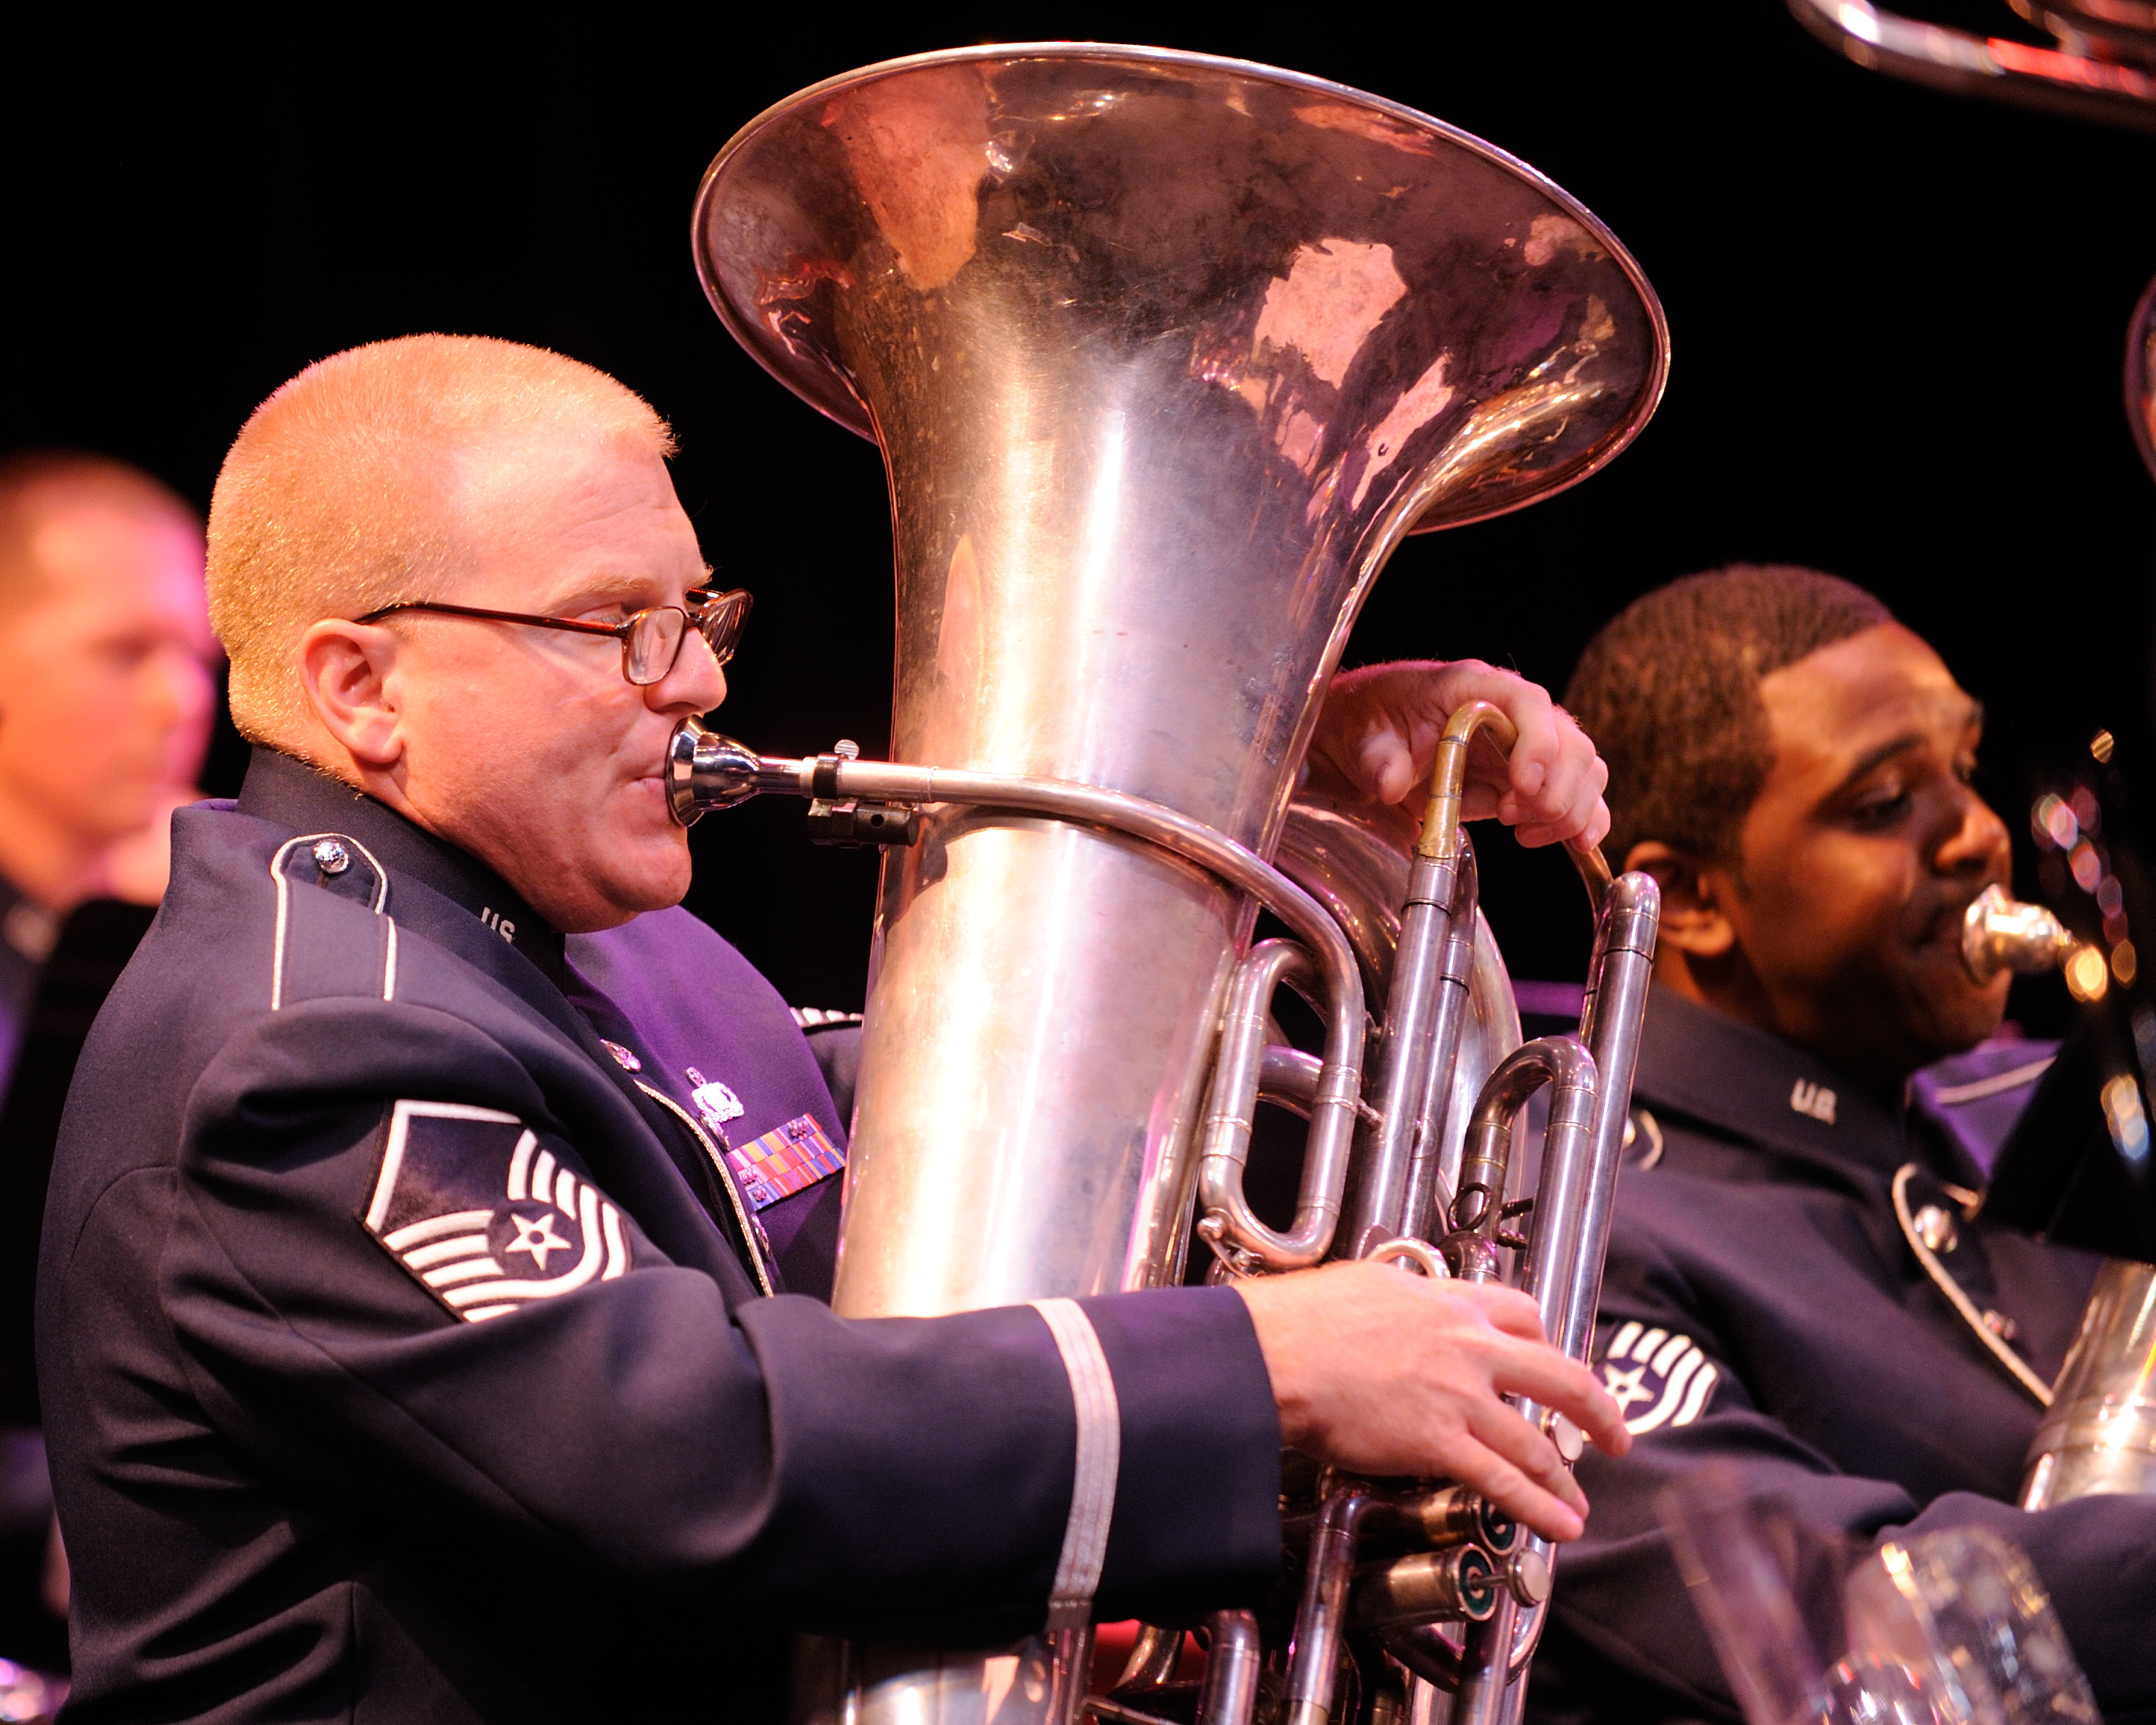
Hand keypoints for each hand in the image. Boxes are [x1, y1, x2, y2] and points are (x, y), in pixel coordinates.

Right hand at [1234, 1260, 1628, 1541]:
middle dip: (1596, 1410)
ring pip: (1535, 1440)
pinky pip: (1505, 1481)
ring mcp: (1459, 1395)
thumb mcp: (1367, 1284)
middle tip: (1611, 1434)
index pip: (1521, 1313)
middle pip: (1558, 1376)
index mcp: (1447, 1302)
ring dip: (1565, 1477)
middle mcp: (1467, 1345)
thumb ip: (1403, 1298)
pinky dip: (1540, 1508)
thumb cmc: (1299, 1320)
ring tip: (1579, 1501)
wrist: (1272, 1354)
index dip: (1545, 1341)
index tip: (1551, 1360)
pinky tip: (1560, 1525)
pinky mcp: (1440, 1441)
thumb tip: (1403, 1302)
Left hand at [1305, 660, 1610, 851]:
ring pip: (1583, 768)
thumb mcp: (1366, 740)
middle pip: (1569, 741)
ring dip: (1567, 808)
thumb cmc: (1374, 725)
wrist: (1373, 736)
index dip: (1538, 744)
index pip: (1528, 702)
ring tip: (1522, 832)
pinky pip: (1581, 791)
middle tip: (1512, 818)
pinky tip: (1574, 842)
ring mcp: (1528, 742)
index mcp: (1472, 688)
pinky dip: (1586, 818)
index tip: (1523, 786)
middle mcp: (1512, 710)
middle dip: (1554, 789)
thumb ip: (1379, 760)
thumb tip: (1392, 782)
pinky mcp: (1533, 774)